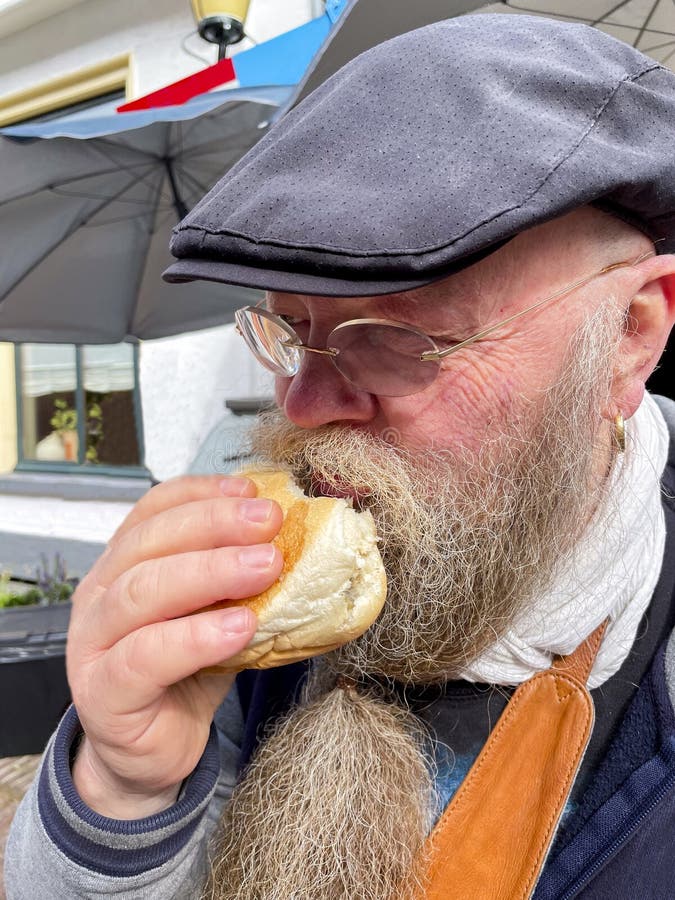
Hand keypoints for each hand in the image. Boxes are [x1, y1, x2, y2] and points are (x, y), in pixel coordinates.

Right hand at [66, 474, 282, 819]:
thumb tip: (300, 543)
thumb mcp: (215, 616)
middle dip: (214, 524)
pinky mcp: (103, 695)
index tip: (252, 490)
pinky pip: (145, 658)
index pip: (152, 512)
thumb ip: (239, 582)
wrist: (150, 755)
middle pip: (148, 545)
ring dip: (210, 571)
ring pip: (141, 593)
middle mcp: (99, 597)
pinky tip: (240, 628)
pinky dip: (196, 637)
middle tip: (270, 521)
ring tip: (266, 565)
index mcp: (122, 566)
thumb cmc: (184, 677)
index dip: (201, 494)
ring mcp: (92, 645)